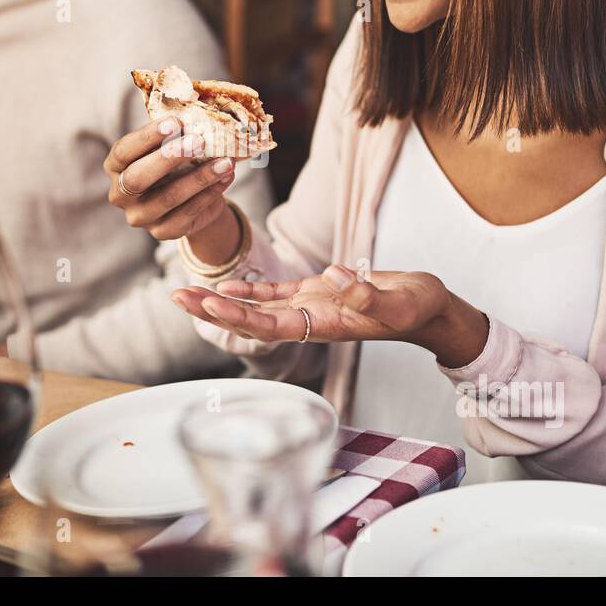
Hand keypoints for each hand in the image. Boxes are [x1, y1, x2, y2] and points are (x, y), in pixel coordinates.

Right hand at [105, 117, 237, 243]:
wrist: (191, 201)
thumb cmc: (175, 164)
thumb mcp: (168, 147)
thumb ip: (174, 135)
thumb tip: (199, 116)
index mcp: (116, 167)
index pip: (123, 151)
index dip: (147, 137)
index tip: (174, 122)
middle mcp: (120, 194)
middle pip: (138, 178)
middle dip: (169, 158)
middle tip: (198, 141)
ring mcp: (140, 216)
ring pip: (169, 197)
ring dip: (200, 177)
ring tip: (225, 161)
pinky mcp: (162, 232)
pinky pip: (188, 213)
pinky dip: (210, 193)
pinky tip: (226, 177)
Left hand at [171, 265, 487, 366]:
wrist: (430, 309)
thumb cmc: (418, 308)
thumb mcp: (401, 301)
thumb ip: (372, 294)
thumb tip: (341, 279)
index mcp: (326, 325)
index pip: (272, 324)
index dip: (240, 316)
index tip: (209, 303)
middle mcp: (310, 321)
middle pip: (251, 319)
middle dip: (213, 310)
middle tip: (175, 297)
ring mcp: (310, 308)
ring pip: (255, 307)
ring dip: (220, 301)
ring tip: (183, 292)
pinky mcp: (315, 294)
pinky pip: (274, 296)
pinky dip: (248, 291)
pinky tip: (223, 285)